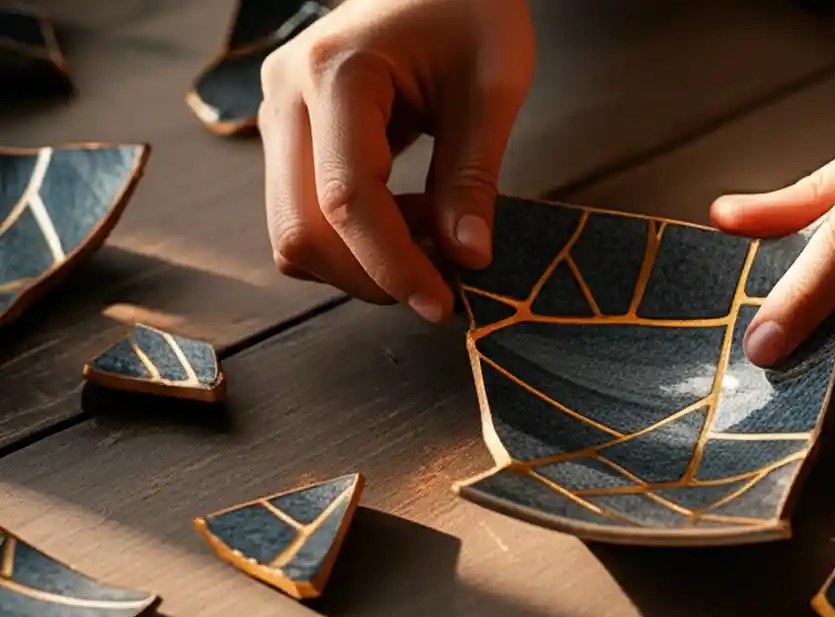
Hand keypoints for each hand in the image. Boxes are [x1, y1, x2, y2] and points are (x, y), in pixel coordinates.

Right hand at [260, 0, 534, 321]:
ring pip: (294, 232)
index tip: (443, 304)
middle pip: (302, 229)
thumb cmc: (471, 8)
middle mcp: (285, 94)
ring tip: (430, 242)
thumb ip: (473, 176)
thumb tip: (467, 260)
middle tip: (442, 286)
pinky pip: (304, 213)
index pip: (347, 200)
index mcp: (334, 73)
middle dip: (372, 277)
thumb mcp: (492, 85)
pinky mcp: (288, 132)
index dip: (393, 266)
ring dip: (360, 263)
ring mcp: (278, 113)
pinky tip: (406, 219)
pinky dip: (352, 241)